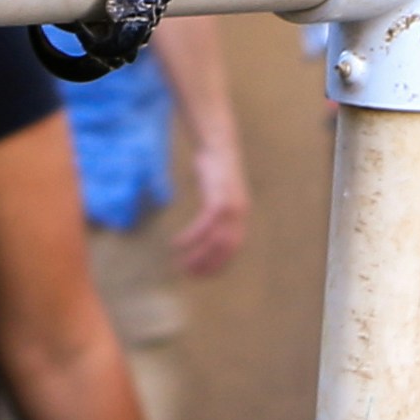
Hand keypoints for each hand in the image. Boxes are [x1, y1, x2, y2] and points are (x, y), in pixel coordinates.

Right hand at [170, 139, 249, 275]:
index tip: (204, 275)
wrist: (218, 143)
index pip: (234, 248)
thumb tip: (210, 224)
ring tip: (181, 265)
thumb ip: (218, 208)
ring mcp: (231, 207)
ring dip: (198, 256)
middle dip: (208, 265)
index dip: (220, 264)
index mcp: (241, 214)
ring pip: (215, 241)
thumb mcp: (220, 191)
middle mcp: (240, 213)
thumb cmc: (215, 167)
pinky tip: (178, 244)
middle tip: (190, 275)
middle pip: (226, 249)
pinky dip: (191, 238)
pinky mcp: (219, 199)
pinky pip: (205, 225)